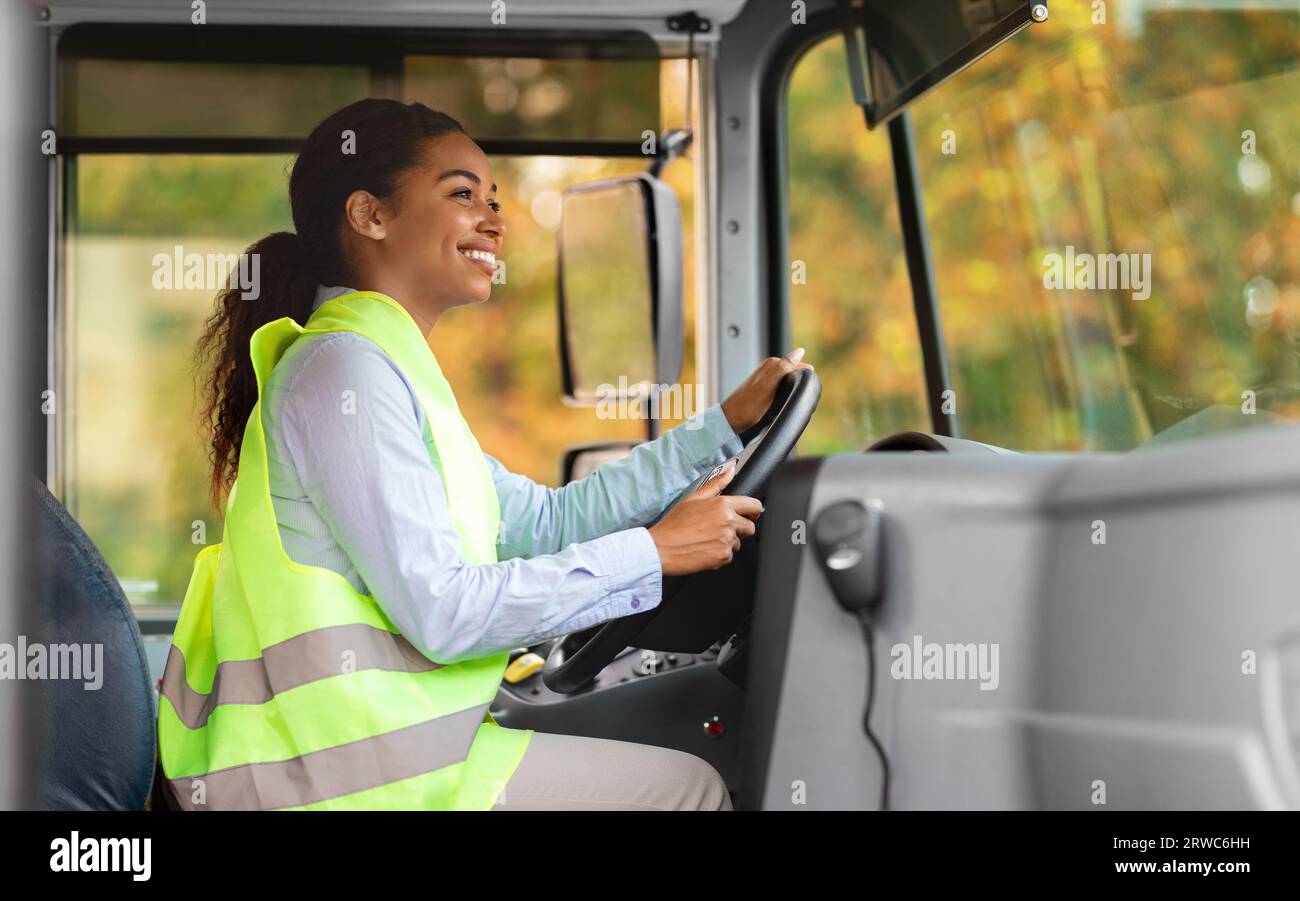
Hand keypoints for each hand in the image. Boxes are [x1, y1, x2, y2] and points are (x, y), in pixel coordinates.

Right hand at [647, 462, 762, 575]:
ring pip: (738, 543)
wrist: (661, 548)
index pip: (754, 506)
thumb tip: (730, 469)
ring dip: (728, 542)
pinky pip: (729, 556)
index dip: (752, 510)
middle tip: (720, 529)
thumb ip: (716, 483)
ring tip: (708, 539)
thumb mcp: (694, 498)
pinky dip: (719, 555)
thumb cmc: (674, 524)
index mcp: (723, 505)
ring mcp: (727, 541)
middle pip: (750, 527)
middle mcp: (728, 522)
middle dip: (740, 528)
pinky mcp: (723, 557)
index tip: (748, 514)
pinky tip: (705, 549)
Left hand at [720, 347, 813, 434]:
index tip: (795, 391)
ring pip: (791, 381)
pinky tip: (780, 404)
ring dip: (792, 391)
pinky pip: (784, 388)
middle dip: (798, 385)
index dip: (802, 379)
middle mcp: (770, 368)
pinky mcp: (768, 387)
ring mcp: (769, 377)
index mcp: (772, 363)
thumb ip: (781, 369)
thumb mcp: (766, 387)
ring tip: (783, 403)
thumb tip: (799, 351)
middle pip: (796, 373)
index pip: (800, 365)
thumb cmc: (747, 406)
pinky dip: (786, 396)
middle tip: (787, 399)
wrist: (731, 420)